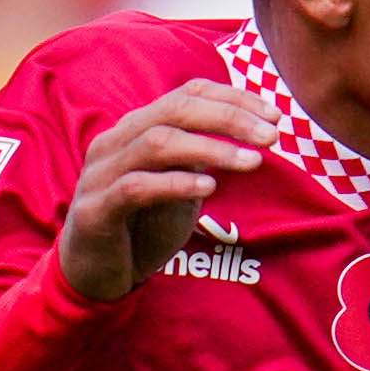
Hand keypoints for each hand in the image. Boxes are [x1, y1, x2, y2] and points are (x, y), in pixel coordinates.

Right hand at [53, 82, 270, 303]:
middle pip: (175, 110)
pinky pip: (135, 188)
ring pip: (156, 142)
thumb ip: (203, 158)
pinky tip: (210, 189)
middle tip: (272, 136)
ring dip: (210, 149)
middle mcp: (116, 141)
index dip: (232, 98)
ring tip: (252, 162)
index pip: (187, 95)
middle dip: (228, 118)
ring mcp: (100, 174)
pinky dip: (175, 184)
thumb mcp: (179, 185)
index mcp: (137, 128)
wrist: (95, 275)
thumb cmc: (141, 226)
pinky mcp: (95, 211)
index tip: (274, 115)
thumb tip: (253, 135)